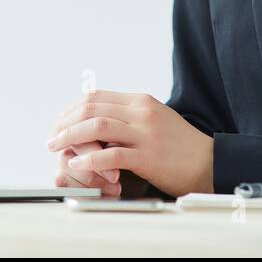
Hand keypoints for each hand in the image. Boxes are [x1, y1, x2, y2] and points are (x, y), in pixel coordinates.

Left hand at [47, 90, 213, 198]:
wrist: (209, 162)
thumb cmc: (180, 145)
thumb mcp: (154, 120)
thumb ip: (128, 117)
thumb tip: (98, 122)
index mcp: (140, 101)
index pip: (96, 97)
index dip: (71, 109)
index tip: (59, 123)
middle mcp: (141, 112)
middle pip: (91, 108)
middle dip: (64, 122)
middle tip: (51, 137)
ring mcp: (145, 133)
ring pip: (97, 126)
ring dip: (70, 137)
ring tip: (56, 147)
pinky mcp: (148, 156)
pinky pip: (112, 154)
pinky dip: (90, 158)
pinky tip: (78, 163)